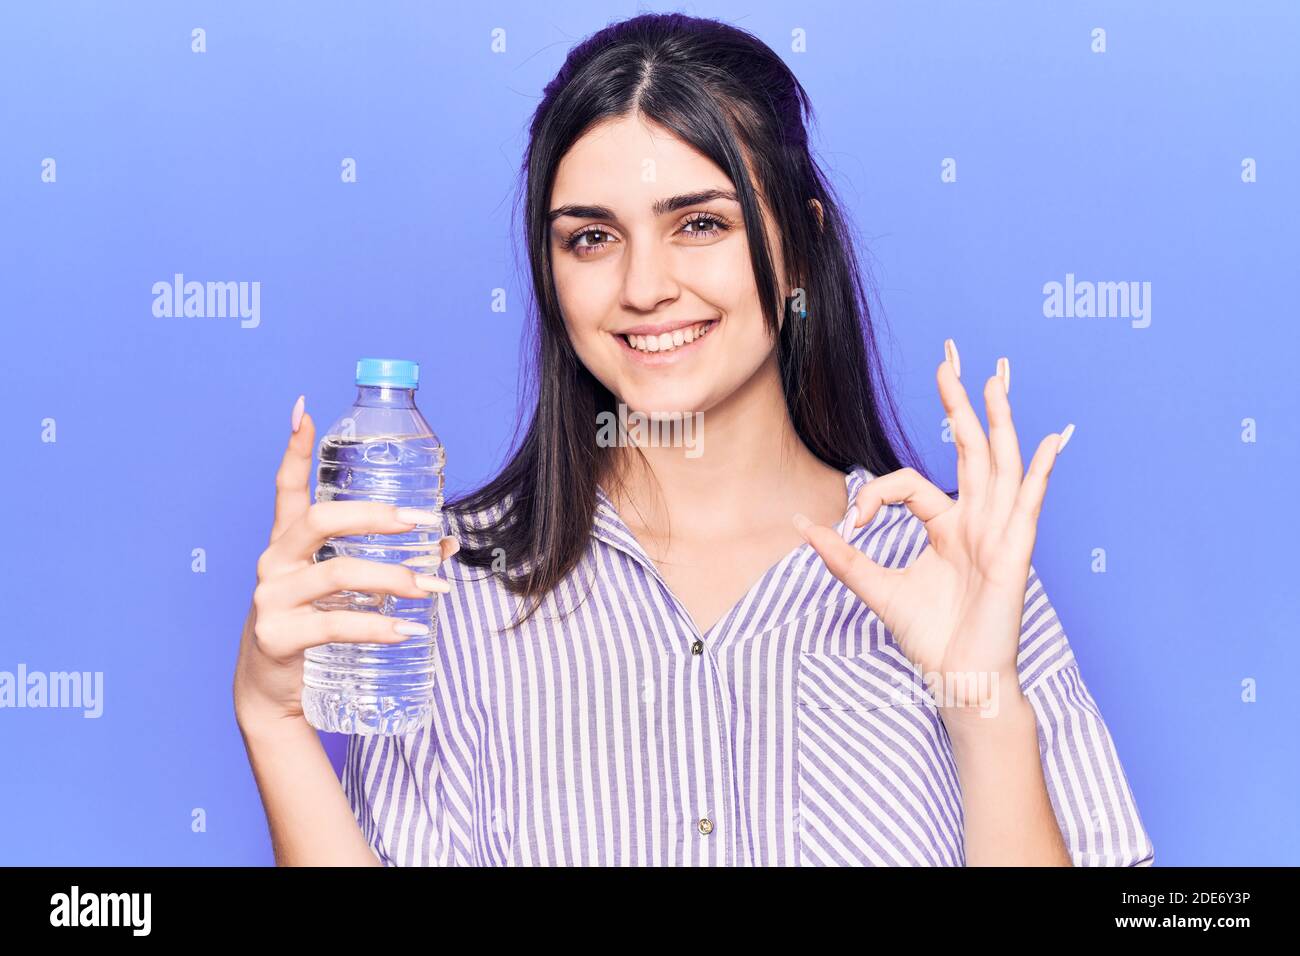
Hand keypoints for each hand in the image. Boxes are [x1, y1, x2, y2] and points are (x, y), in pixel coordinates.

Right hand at [232, 395, 459, 730]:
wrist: (273, 693)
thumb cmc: (313, 628)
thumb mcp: (345, 592)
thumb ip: (387, 563)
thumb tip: (449, 544)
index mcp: (288, 543)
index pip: (286, 488)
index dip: (295, 449)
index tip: (304, 409)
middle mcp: (274, 562)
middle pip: (320, 520)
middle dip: (373, 516)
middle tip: (419, 522)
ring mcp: (272, 599)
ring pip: (337, 574)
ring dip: (392, 579)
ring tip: (432, 589)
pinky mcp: (279, 636)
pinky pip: (334, 625)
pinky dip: (377, 627)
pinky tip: (407, 631)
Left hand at [793, 340, 1072, 713]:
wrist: (958, 678)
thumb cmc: (929, 637)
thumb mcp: (875, 589)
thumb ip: (843, 557)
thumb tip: (802, 526)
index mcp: (946, 526)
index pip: (909, 484)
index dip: (875, 495)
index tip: (852, 522)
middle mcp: (976, 521)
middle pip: (969, 449)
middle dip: (960, 402)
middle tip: (950, 357)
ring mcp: (998, 532)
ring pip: (999, 463)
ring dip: (998, 419)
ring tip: (995, 376)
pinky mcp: (1014, 552)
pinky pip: (1029, 504)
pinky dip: (1040, 472)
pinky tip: (1051, 440)